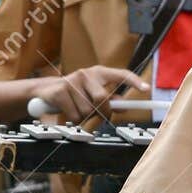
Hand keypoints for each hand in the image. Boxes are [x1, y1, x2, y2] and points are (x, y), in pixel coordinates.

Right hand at [30, 66, 146, 122]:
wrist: (45, 90)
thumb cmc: (75, 92)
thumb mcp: (93, 92)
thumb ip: (109, 99)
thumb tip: (123, 106)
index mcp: (99, 72)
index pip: (120, 75)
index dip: (134, 82)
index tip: (146, 89)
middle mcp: (87, 73)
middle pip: (103, 99)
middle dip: (102, 113)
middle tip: (98, 115)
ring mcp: (72, 81)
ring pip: (88, 111)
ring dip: (85, 117)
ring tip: (78, 109)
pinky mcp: (60, 91)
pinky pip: (75, 115)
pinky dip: (74, 119)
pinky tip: (68, 110)